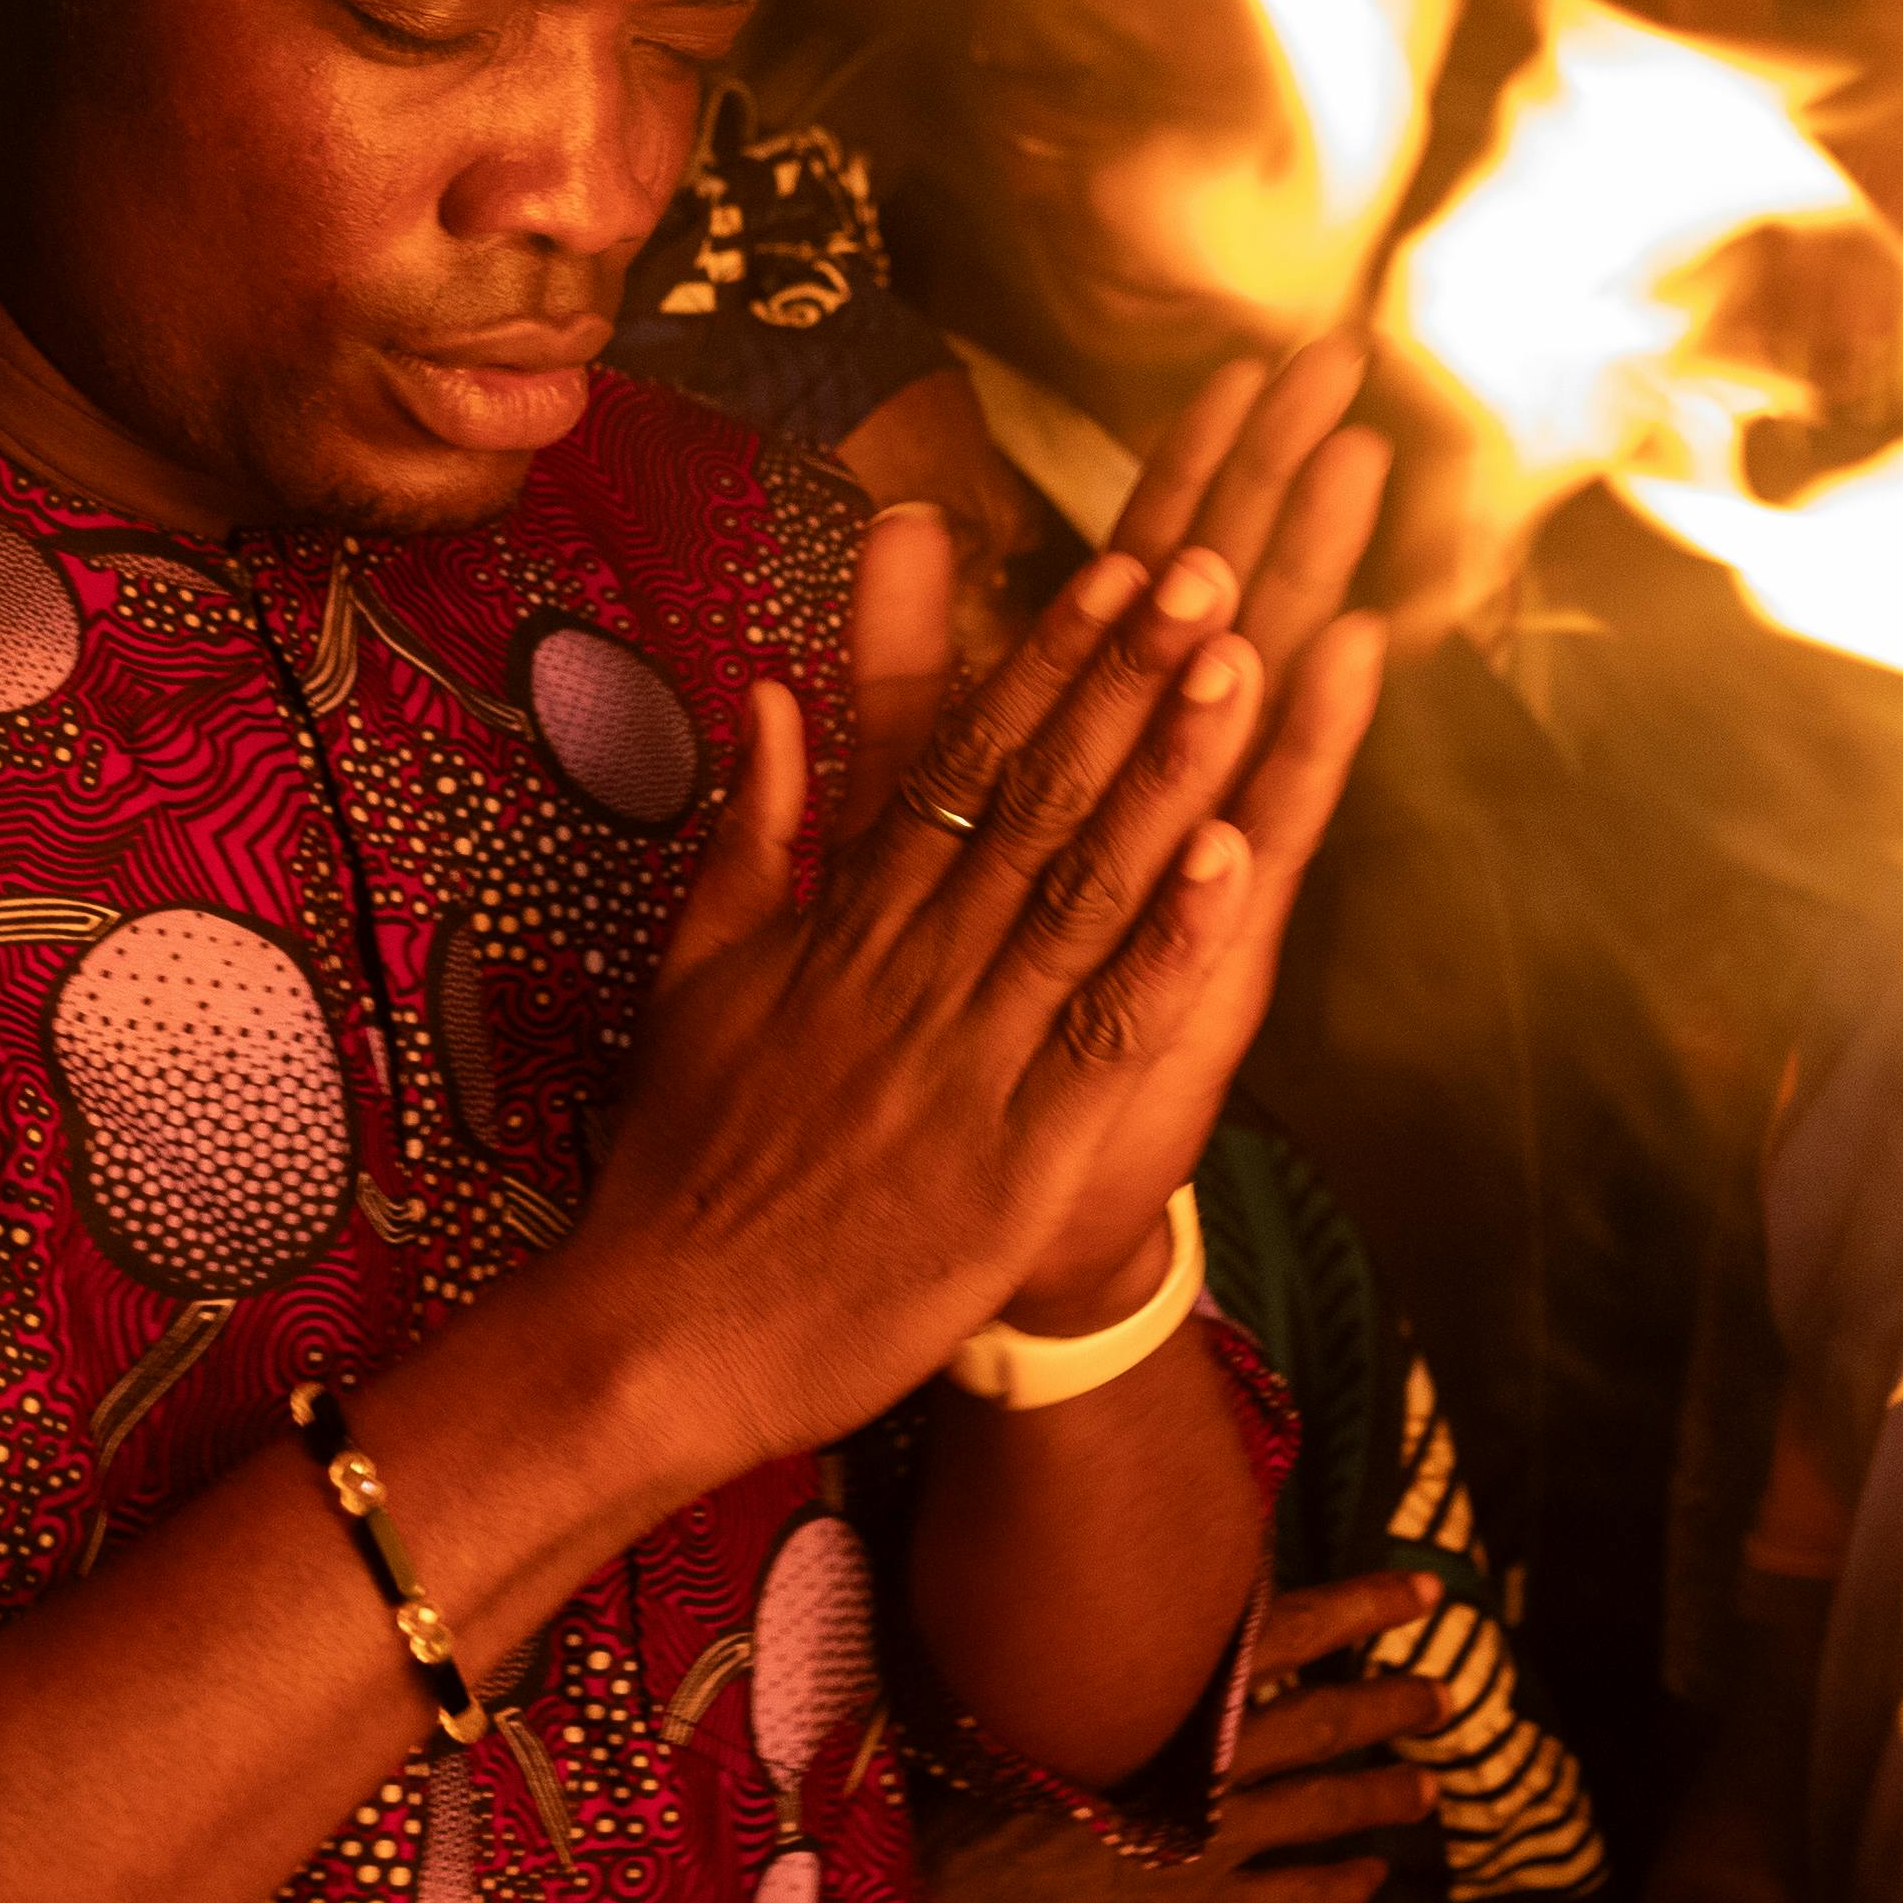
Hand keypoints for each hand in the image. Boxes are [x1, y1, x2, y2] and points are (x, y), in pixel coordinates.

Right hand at [552, 396, 1381, 1476]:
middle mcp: (914, 968)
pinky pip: (1106, 1030)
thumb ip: (755, 832)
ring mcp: (965, 1059)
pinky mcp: (1009, 1158)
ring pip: (1085, 888)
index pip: (965, 764)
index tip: (1122, 570)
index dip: (1051, 662)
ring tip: (1242, 660)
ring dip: (1168, 771)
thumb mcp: (698, 974)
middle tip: (1210, 566)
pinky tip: (1235, 854)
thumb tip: (768, 695)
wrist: (660, 1335)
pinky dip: (1173, 942)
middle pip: (1038, 798)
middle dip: (1129, 677)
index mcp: (849, 925)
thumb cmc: (681, 1169)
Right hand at [923, 1572, 1448, 1902]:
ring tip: (1427, 1789)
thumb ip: (1101, 1659)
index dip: (1355, 1610)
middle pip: (1318, 1722)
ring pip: (1319, 1809)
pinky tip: (1374, 1880)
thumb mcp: (1035, 1697)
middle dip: (1387, 1703)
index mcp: (1164, 1703)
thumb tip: (1136, 1600)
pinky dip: (1338, 1886)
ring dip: (1379, 1795)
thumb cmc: (973, 1787)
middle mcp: (1201, 1770)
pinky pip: (1292, 1899)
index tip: (1419, 1590)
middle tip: (1445, 1691)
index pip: (1279, 1636)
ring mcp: (1208, 1848)